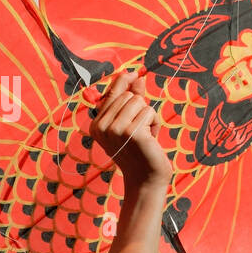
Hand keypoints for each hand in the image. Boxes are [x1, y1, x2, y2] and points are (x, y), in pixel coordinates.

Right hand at [85, 67, 172, 188]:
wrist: (146, 179)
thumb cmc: (140, 151)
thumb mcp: (131, 123)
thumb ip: (132, 100)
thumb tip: (137, 77)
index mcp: (96, 124)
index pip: (110, 93)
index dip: (123, 81)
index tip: (133, 73)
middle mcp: (101, 126)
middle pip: (128, 96)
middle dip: (141, 108)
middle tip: (142, 129)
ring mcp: (115, 129)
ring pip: (139, 101)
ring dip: (148, 116)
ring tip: (146, 134)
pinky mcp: (131, 132)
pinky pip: (149, 111)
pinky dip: (155, 123)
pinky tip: (151, 139)